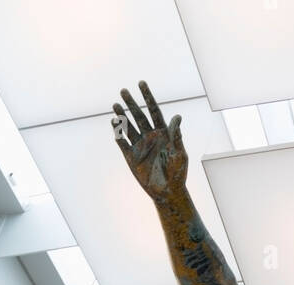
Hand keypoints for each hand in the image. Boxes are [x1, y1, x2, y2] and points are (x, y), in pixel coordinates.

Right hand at [112, 80, 187, 202]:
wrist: (168, 192)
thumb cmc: (177, 173)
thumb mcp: (180, 153)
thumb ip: (176, 136)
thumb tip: (177, 117)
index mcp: (163, 133)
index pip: (154, 110)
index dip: (148, 97)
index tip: (141, 83)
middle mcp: (150, 136)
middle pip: (139, 115)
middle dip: (131, 103)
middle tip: (123, 90)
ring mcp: (140, 145)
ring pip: (128, 126)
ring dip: (122, 116)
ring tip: (115, 105)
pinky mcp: (131, 156)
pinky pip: (122, 142)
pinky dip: (118, 133)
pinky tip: (113, 123)